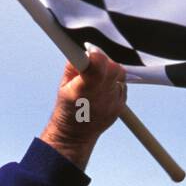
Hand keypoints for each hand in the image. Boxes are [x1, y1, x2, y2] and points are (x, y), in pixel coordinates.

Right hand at [39, 47, 126, 169]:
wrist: (75, 135)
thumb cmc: (67, 107)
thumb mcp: (64, 85)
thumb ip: (74, 65)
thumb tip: (85, 50)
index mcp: (83, 89)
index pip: (98, 63)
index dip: (96, 55)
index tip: (90, 53)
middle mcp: (100, 96)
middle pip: (114, 67)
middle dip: (105, 62)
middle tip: (94, 67)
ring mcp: (113, 103)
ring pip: (120, 76)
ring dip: (110, 74)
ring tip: (97, 82)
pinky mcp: (120, 107)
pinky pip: (122, 87)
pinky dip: (114, 85)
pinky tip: (102, 92)